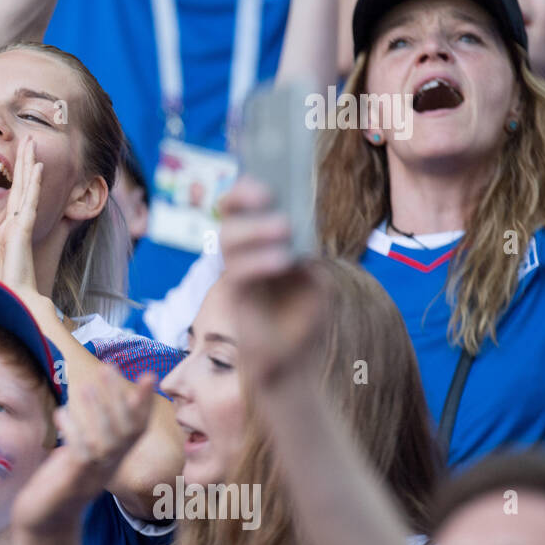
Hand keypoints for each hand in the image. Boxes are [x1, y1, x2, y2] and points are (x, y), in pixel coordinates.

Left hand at [0, 137, 47, 311]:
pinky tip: (37, 166)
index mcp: (5, 236)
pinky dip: (33, 183)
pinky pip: (28, 201)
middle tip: (27, 140)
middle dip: (24, 164)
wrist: (4, 306)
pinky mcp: (23, 230)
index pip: (11, 200)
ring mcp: (20, 228)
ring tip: (31, 144)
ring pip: (26, 189)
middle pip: (21, 188)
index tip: (19, 163)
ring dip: (29, 165)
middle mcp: (15, 229)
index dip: (16, 180)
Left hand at [11, 363, 157, 535]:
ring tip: (87, 386)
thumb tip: (96, 402)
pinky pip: (80, 454)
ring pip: (105, 440)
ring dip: (98, 412)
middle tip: (108, 366)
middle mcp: (109, 467)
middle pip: (125, 430)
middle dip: (119, 397)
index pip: (138, 428)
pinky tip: (60, 413)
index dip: (145, 403)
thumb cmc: (59, 484)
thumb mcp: (79, 455)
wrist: (44, 522)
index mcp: (114, 459)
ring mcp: (93, 476)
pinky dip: (72, 431)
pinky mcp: (74, 482)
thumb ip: (90, 433)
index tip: (149, 375)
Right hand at [217, 177, 328, 385]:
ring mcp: (238, 278)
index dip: (245, 192)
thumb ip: (306, 257)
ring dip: (255, 229)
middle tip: (268, 196)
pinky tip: (282, 260)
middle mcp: (244, 259)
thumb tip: (299, 236)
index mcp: (261, 248)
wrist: (294, 365)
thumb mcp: (315, 281)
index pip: (244, 212)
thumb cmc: (303, 323)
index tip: (259, 180)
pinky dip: (258, 262)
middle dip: (244, 202)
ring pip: (229, 241)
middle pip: (231, 220)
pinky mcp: (236, 300)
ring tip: (284, 227)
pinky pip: (238, 273)